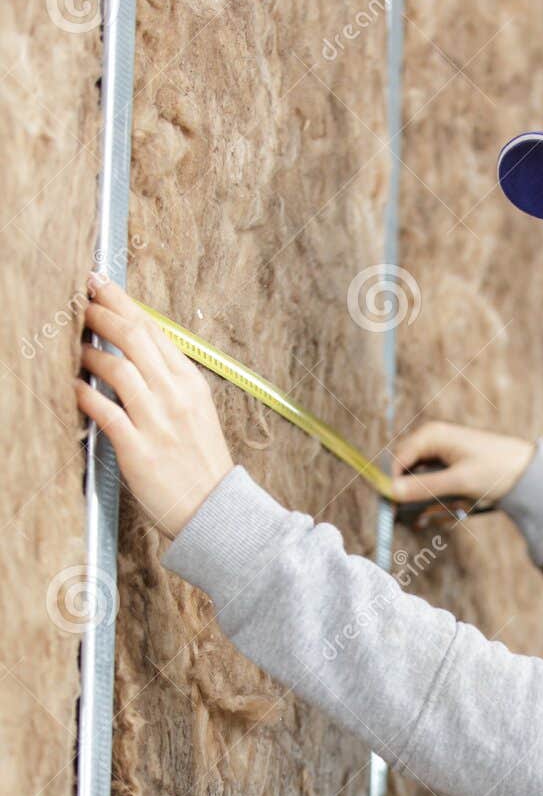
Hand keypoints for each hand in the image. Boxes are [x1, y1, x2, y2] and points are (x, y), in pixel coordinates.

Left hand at [75, 273, 234, 538]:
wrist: (215, 510)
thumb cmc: (201, 463)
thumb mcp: (196, 412)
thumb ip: (169, 383)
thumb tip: (135, 356)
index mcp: (191, 384)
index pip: (153, 330)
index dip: (123, 302)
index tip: (101, 285)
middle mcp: (175, 397)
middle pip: (133, 339)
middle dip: (102, 314)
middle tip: (82, 304)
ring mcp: (158, 422)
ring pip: (117, 368)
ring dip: (90, 353)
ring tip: (76, 348)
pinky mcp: (139, 450)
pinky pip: (105, 412)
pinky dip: (84, 394)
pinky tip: (73, 387)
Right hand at [389, 421, 535, 526]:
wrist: (528, 470)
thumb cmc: (497, 468)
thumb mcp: (459, 481)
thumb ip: (424, 487)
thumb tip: (393, 492)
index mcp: (431, 435)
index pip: (398, 460)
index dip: (393, 485)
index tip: (394, 510)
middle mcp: (433, 440)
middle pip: (407, 470)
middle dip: (412, 495)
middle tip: (418, 519)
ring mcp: (442, 451)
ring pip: (421, 479)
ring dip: (429, 499)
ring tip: (447, 512)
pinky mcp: (451, 464)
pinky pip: (435, 482)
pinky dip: (440, 497)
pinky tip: (455, 509)